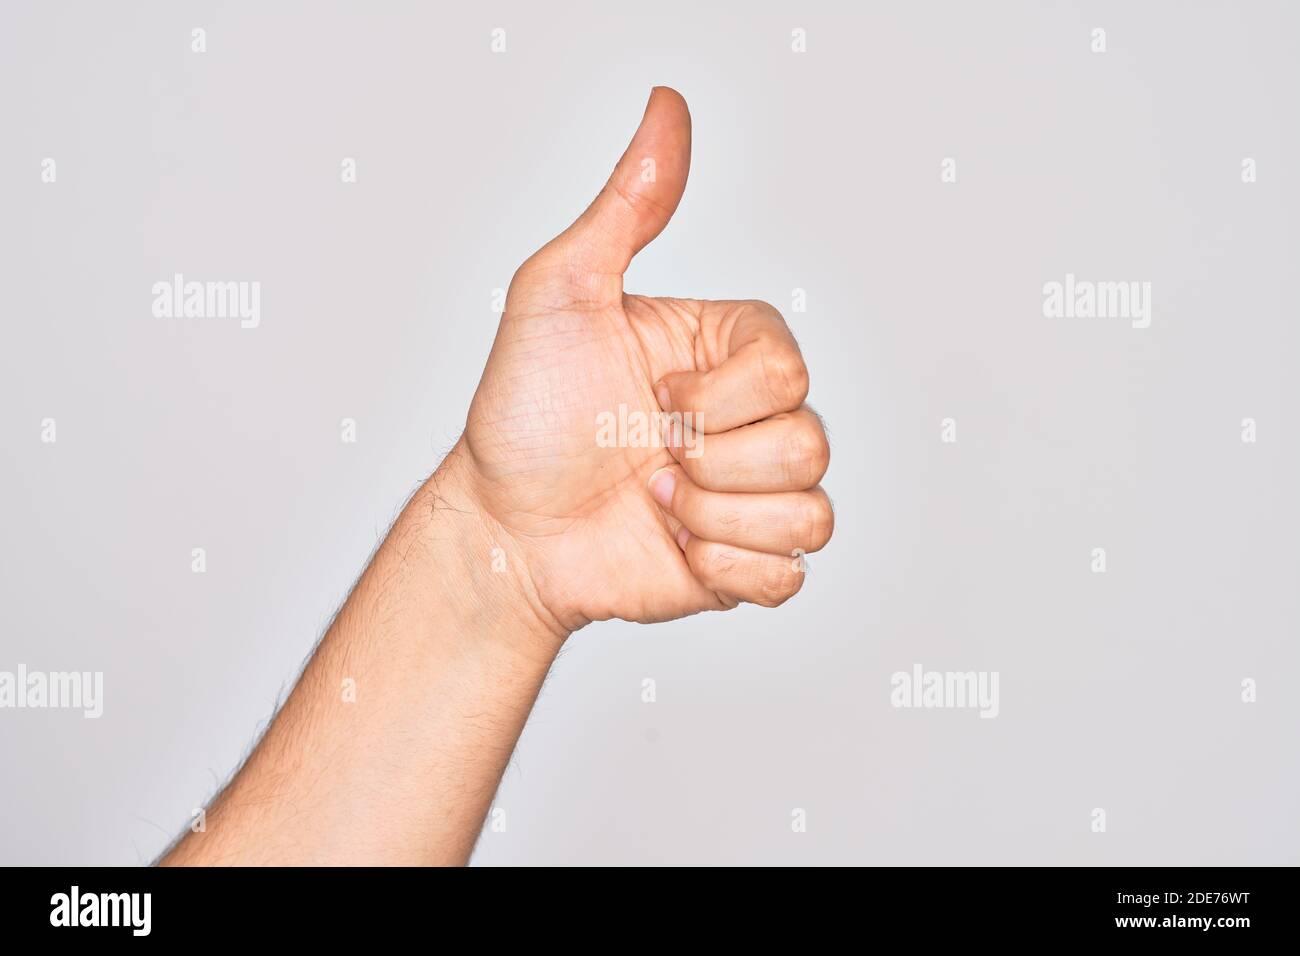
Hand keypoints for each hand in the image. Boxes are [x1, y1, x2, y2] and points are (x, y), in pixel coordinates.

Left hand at [459, 87, 832, 631]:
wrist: (505, 530)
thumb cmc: (523, 413)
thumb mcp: (560, 293)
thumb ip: (627, 206)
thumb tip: (668, 108)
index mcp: (726, 352)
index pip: (788, 367)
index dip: (713, 394)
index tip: (647, 393)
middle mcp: (750, 419)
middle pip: (808, 440)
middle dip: (708, 458)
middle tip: (645, 454)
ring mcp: (752, 494)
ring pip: (810, 512)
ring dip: (713, 516)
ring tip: (654, 503)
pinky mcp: (746, 564)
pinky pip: (791, 575)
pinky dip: (725, 569)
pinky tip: (674, 548)